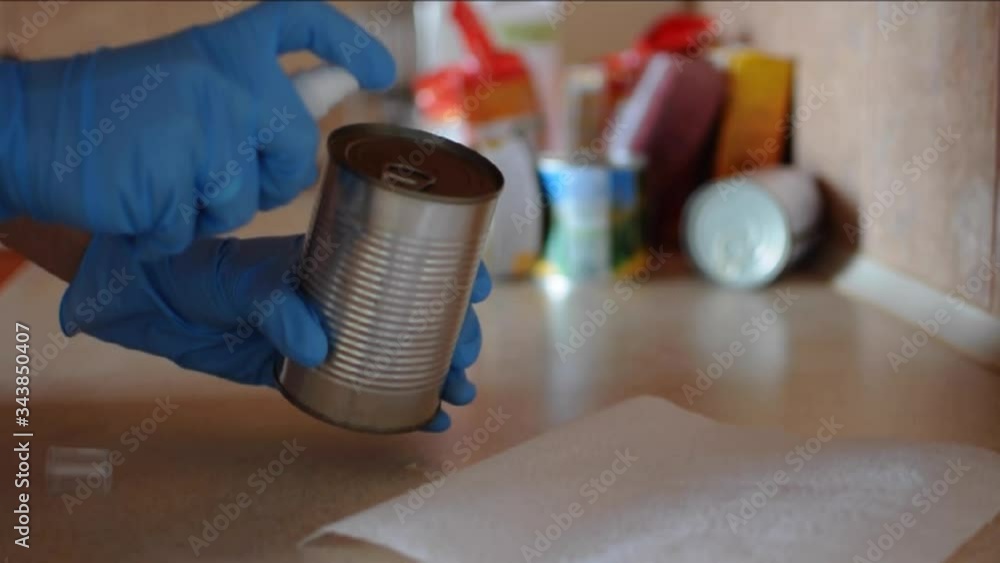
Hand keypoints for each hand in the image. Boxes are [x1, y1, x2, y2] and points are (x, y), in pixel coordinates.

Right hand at [0, 2, 394, 257]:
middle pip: (298, 151)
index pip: (302, 22)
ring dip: (203, 209)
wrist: (23, 130)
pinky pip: (193, 230)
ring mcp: (205, 131)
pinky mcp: (175, 183)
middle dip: (270, 179)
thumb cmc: (113, 113)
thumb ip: (259, 92)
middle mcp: (228, 80)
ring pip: (246, 202)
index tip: (379, 71)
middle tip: (209, 167)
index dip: (347, 45)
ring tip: (157, 175)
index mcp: (227, 47)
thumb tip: (339, 86)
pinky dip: (162, 231)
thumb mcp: (191, 80)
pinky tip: (134, 198)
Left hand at [59, 235, 488, 431]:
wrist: (155, 306)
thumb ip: (275, 303)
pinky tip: (430, 423)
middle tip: (465, 356)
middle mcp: (347, 296)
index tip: (475, 286)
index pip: (407, 257)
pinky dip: (400, 409)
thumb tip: (318, 343)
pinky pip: (366, 392)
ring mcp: (335, 335)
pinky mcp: (316, 374)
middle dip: (452, 333)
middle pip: (418, 312)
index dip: (449, 269)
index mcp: (339, 258)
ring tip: (458, 393)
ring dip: (437, 373)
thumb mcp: (238, 279)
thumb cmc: (198, 272)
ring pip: (401, 354)